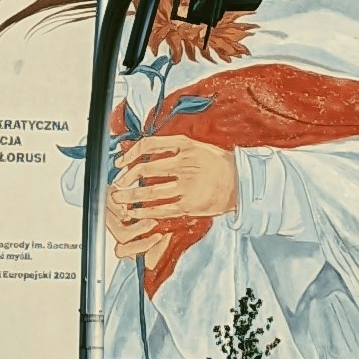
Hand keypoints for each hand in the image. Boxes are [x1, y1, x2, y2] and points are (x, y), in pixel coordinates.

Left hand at [105, 136, 237, 255]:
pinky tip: (136, 212)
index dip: (130, 154)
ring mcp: (186, 185)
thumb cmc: (217, 163)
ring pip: (149, 192)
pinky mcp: (189, 204)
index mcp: (184, 145)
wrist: (241, 183)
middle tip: (116, 185)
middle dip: (125, 179)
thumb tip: (143, 151)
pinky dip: (145, 211)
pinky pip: (161, 209)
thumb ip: (172, 148)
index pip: (148, 145)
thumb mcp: (197, 146)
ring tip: (119, 200)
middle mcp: (184, 163)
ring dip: (130, 197)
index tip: (119, 162)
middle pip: (144, 169)